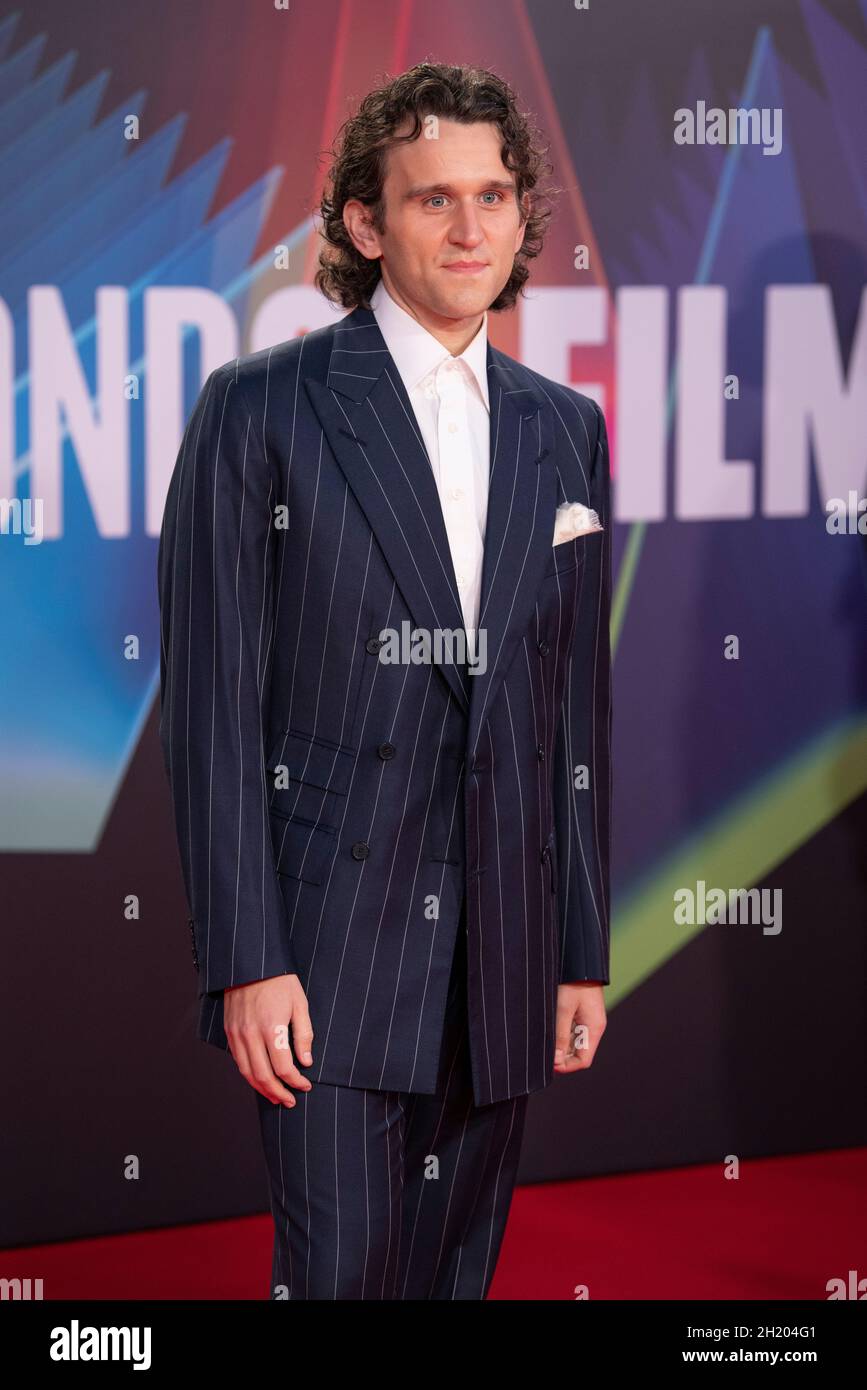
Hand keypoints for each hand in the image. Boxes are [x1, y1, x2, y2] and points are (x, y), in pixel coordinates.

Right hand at [223, 973, 313, 1106]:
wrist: (251, 963)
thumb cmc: (280, 981)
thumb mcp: (300, 1003)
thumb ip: (304, 1034)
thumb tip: (306, 1062)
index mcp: (271, 1027)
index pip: (283, 1067)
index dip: (295, 1081)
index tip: (305, 1085)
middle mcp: (251, 1034)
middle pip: (263, 1076)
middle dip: (279, 1092)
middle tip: (291, 1101)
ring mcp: (237, 1034)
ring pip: (248, 1072)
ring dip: (263, 1089)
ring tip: (277, 1097)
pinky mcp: (230, 1032)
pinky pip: (239, 1061)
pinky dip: (250, 1075)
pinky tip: (261, 1080)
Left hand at [553, 982, 605, 1073]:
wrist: (580, 963)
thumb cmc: (573, 983)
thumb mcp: (563, 1010)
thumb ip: (560, 1035)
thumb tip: (556, 1059)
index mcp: (594, 1029)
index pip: (583, 1061)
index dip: (567, 1066)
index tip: (550, 1064)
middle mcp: (594, 1028)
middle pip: (579, 1054)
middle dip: (562, 1058)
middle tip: (544, 1055)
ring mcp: (589, 1021)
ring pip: (575, 1044)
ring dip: (561, 1047)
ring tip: (546, 1043)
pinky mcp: (583, 1014)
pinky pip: (573, 1032)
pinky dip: (562, 1036)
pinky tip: (551, 1032)